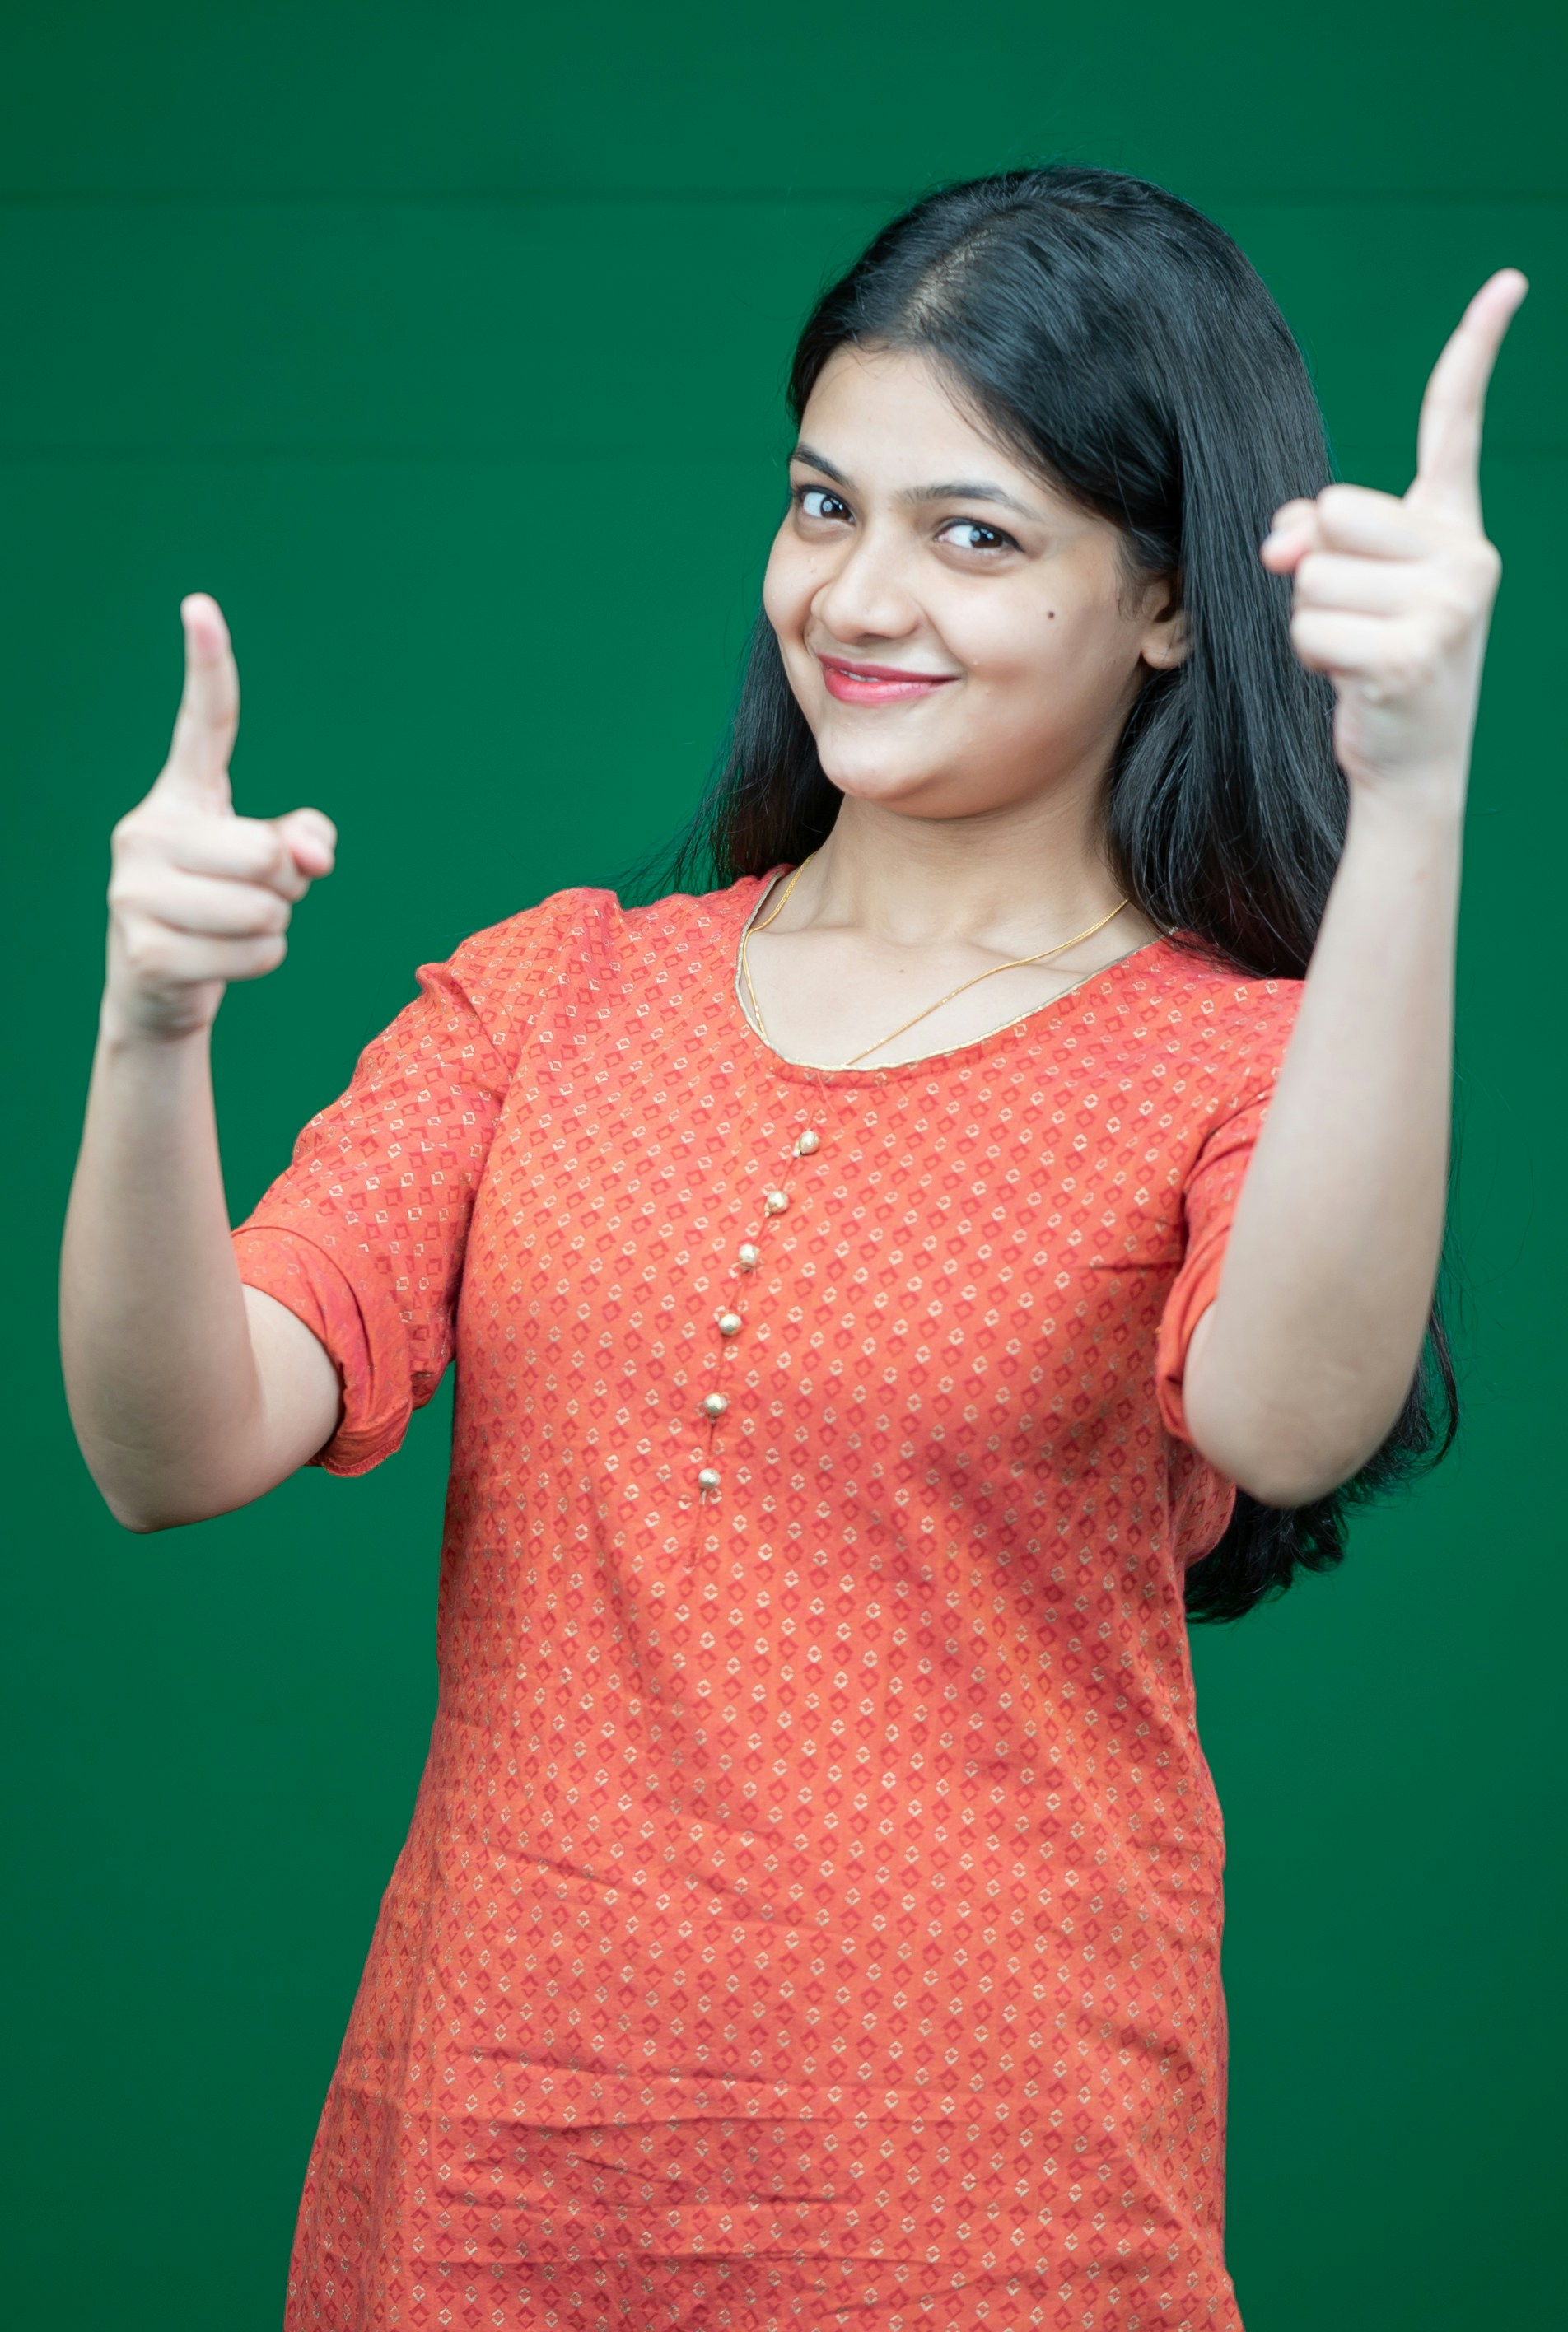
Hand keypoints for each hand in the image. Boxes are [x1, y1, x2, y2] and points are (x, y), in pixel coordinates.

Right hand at [105, 594, 335, 1040]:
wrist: (157, 993)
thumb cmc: (222, 914)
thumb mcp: (271, 865)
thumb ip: (307, 839)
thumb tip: (311, 854)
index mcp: (178, 798)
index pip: (202, 726)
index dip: (208, 668)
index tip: (201, 606)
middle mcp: (144, 832)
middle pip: (269, 852)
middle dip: (287, 885)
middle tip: (253, 898)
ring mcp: (134, 892)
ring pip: (268, 908)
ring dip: (274, 927)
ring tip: (231, 932)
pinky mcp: (147, 951)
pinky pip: (259, 952)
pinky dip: (261, 963)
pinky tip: (219, 962)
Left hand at [1261, 267, 1527, 810]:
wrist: (1413, 762)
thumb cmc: (1373, 662)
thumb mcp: (1346, 586)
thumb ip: (1314, 537)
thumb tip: (1285, 542)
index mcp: (1453, 526)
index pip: (1454, 426)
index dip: (1476, 350)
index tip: (1508, 282)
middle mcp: (1467, 553)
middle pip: (1333, 509)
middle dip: (1316, 566)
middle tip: (1353, 618)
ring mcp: (1450, 604)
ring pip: (1314, 577)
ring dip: (1310, 621)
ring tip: (1354, 652)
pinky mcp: (1416, 652)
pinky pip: (1312, 629)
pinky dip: (1312, 660)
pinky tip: (1355, 681)